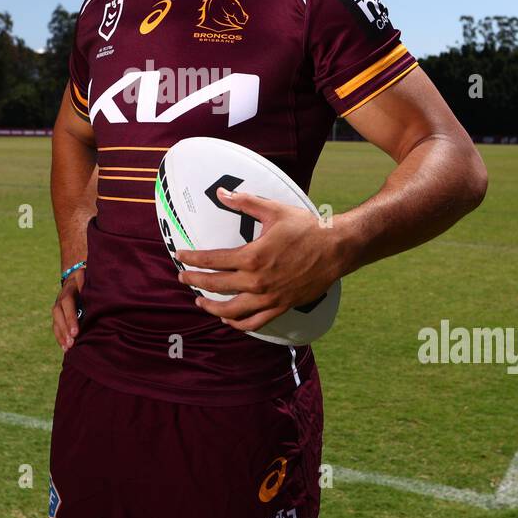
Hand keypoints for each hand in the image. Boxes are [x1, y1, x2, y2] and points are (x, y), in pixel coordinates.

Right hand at [51, 271, 82, 350]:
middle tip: (72, 342)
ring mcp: (57, 307)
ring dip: (61, 336)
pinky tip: (65, 348)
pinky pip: (56, 327)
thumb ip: (89, 283)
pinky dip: (60, 338)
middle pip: (59, 315)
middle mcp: (60, 299)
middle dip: (65, 330)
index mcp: (69, 290)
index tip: (75, 332)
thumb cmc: (87, 280)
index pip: (67, 304)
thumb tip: (97, 290)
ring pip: (56, 322)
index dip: (70, 318)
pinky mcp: (58, 315)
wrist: (75, 278)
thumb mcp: (88, 278)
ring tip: (68, 348)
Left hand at [175, 187, 344, 333]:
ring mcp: (270, 297)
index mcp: (253, 256)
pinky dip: (238, 324)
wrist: (337, 248)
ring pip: (231, 311)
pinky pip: (255, 322)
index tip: (180, 256)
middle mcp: (258, 281)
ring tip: (200, 301)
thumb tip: (221, 193)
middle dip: (195, 281)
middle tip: (183, 277)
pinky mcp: (282, 306)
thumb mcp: (274, 210)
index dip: (192, 259)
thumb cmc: (306, 227)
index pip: (212, 260)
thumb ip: (245, 202)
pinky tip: (228, 319)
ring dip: (211, 308)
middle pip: (216, 286)